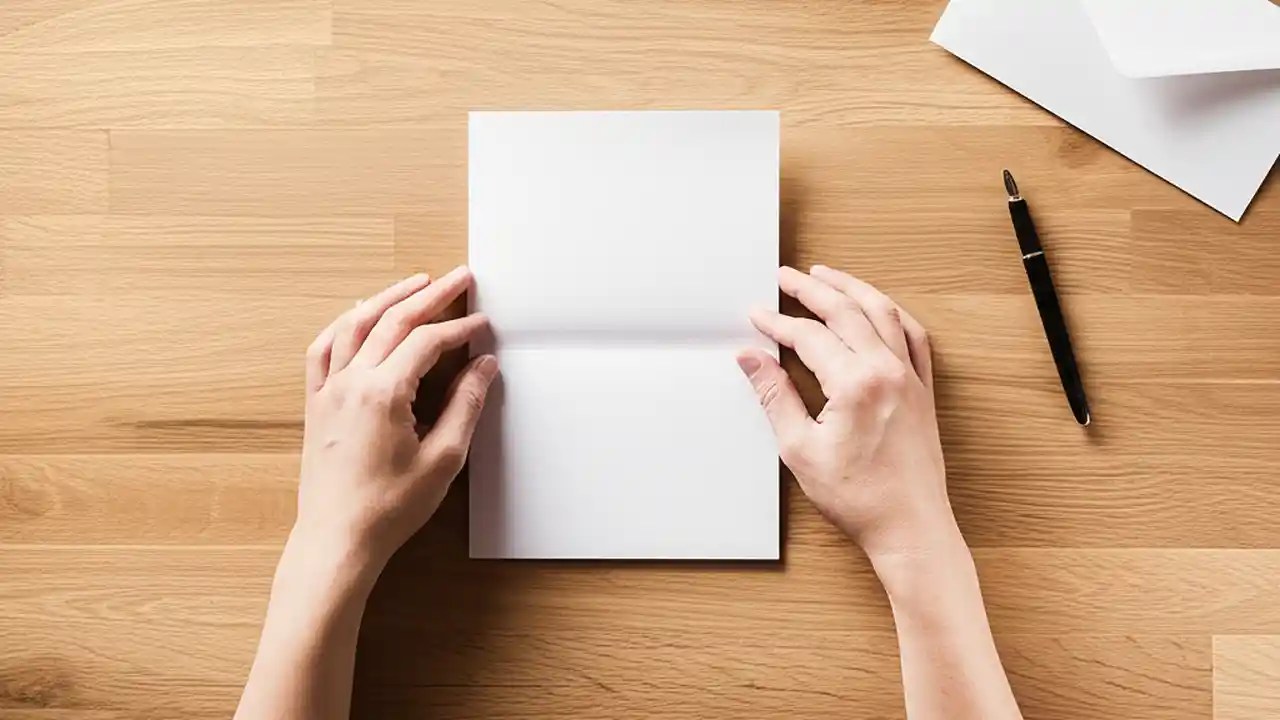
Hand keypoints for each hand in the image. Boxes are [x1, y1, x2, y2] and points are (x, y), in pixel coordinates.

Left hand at [295, 267, 496, 575]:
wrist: (337, 539)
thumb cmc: (389, 508)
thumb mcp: (443, 459)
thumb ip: (466, 405)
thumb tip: (484, 366)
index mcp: (383, 394)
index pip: (426, 342)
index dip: (459, 329)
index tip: (483, 327)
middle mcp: (350, 383)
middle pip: (392, 320)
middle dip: (430, 295)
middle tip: (459, 278)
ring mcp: (327, 391)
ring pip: (354, 325)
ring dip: (387, 298)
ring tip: (415, 283)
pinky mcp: (315, 404)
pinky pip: (322, 349)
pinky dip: (343, 325)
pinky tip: (357, 315)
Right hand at [737, 265, 956, 565]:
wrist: (910, 528)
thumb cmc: (859, 498)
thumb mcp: (800, 448)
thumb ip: (775, 396)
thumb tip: (752, 360)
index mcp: (857, 383)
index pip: (810, 337)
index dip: (778, 323)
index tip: (757, 316)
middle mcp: (889, 372)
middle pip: (846, 311)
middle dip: (812, 289)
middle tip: (787, 277)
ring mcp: (911, 379)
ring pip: (883, 313)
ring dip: (853, 289)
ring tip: (828, 276)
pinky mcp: (924, 392)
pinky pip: (913, 336)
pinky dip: (892, 314)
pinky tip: (878, 308)